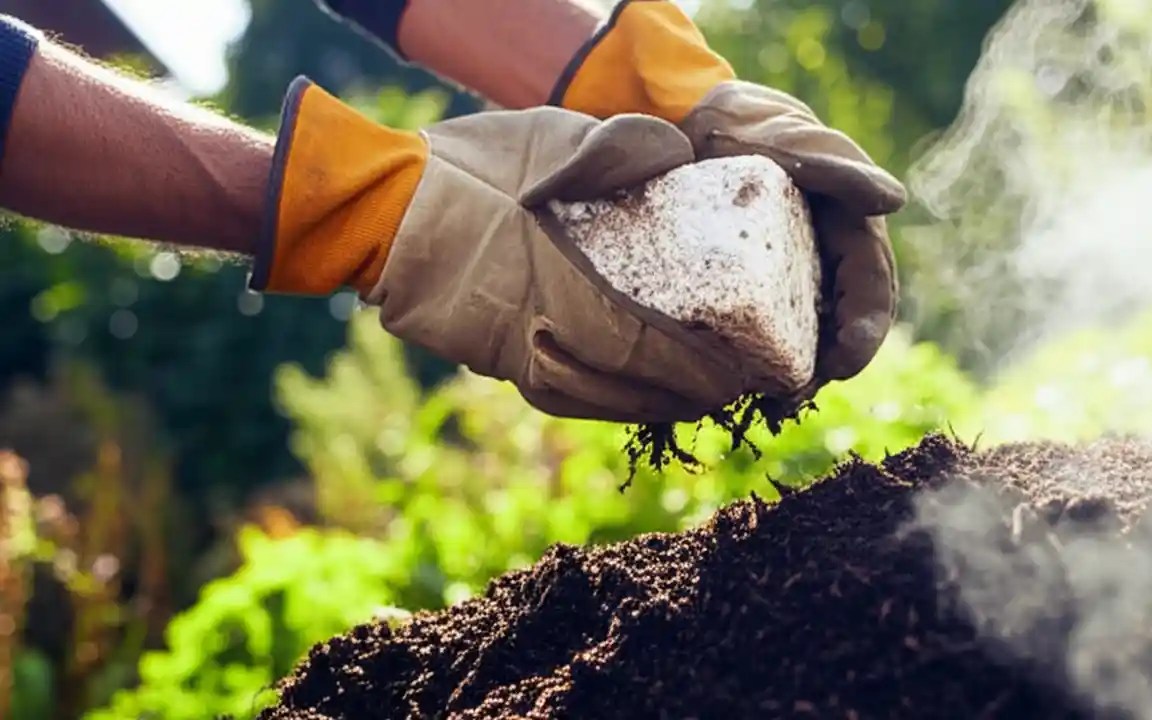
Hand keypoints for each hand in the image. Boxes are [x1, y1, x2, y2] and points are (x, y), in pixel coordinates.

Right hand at [252, 78, 749, 422]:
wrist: (382, 211)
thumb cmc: (469, 174)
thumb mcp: (553, 141)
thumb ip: (625, 145)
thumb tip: (683, 157)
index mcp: (571, 296)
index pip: (657, 353)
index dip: (707, 369)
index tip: (747, 370)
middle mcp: (550, 345)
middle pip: (637, 390)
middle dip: (692, 392)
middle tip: (737, 386)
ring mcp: (519, 361)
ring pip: (602, 400)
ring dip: (654, 402)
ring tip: (695, 395)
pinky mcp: (498, 359)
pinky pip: (567, 394)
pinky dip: (609, 398)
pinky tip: (630, 391)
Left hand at [550, 0, 907, 400]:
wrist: (689, 127)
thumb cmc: (746, 126)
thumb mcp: (785, 139)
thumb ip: (834, 163)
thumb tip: (892, 200)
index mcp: (850, 232)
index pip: (871, 292)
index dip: (862, 334)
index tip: (841, 365)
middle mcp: (825, 264)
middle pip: (840, 329)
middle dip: (824, 368)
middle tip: (790, 394)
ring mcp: (788, 283)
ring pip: (803, 340)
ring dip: (790, 373)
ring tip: (764, 397)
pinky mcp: (750, 296)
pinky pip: (760, 336)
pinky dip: (754, 362)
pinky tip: (730, 381)